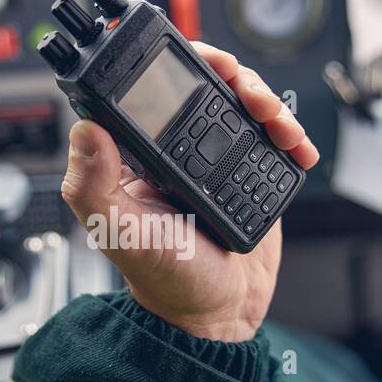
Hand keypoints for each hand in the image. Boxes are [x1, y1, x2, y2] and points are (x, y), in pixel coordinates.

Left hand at [60, 42, 318, 341]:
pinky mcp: (253, 176)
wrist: (216, 316)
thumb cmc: (163, 279)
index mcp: (140, 153)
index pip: (156, 89)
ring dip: (270, 104)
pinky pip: (276, 142)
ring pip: (247, 107)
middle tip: (252, 96)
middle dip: (238, 80)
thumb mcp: (121, 233)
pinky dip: (293, 137)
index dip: (183, 67)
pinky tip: (298, 149)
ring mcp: (220, 160)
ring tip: (278, 125)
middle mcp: (179, 150)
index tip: (208, 65)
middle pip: (211, 87)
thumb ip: (93, 186)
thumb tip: (84, 130)